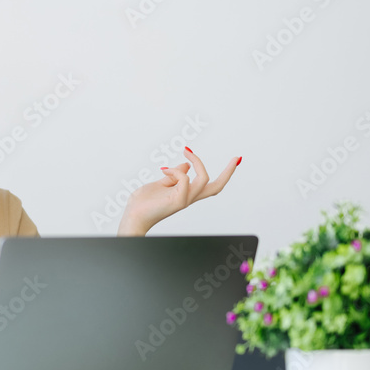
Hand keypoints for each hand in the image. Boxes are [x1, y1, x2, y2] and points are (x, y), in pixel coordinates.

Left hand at [117, 148, 240, 235]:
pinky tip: (165, 170)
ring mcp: (184, 199)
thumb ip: (173, 176)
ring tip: (186, 153)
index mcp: (186, 193)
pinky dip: (177, 171)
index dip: (224, 173)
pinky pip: (185, 180)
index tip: (234, 160)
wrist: (133, 216)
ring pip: (204, 180)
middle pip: (217, 186)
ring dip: (197, 161)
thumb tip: (186, 166)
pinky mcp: (177, 201)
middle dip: (229, 172)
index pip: (210, 184)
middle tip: (236, 158)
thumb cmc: (143, 203)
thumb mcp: (160, 184)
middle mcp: (188, 197)